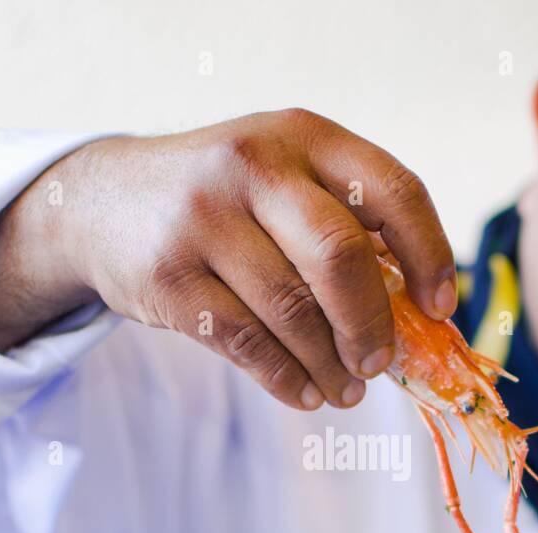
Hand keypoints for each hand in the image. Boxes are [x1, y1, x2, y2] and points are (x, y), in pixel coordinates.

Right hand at [54, 110, 456, 408]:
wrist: (97, 203)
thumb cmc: (220, 201)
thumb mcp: (280, 179)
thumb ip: (343, 223)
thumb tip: (417, 313)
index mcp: (302, 136)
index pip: (394, 190)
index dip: (431, 255)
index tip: (440, 308)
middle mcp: (253, 167)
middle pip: (341, 257)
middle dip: (373, 325)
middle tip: (382, 365)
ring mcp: (203, 220)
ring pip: (293, 312)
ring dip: (330, 366)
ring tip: (347, 391)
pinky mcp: (168, 277)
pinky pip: (247, 343)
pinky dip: (286, 379)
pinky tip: (305, 392)